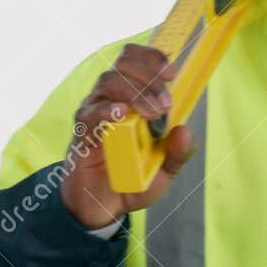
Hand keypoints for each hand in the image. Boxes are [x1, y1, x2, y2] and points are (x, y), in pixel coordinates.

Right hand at [61, 44, 195, 229]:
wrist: (102, 207)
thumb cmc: (132, 179)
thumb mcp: (164, 170)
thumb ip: (178, 153)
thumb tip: (184, 131)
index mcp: (132, 98)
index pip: (134, 59)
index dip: (152, 58)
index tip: (171, 73)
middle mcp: (111, 99)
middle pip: (122, 65)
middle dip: (148, 77)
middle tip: (165, 105)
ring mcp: (94, 114)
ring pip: (108, 82)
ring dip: (134, 92)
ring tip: (152, 113)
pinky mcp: (81, 133)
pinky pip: (90, 113)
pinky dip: (106, 109)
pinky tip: (121, 114)